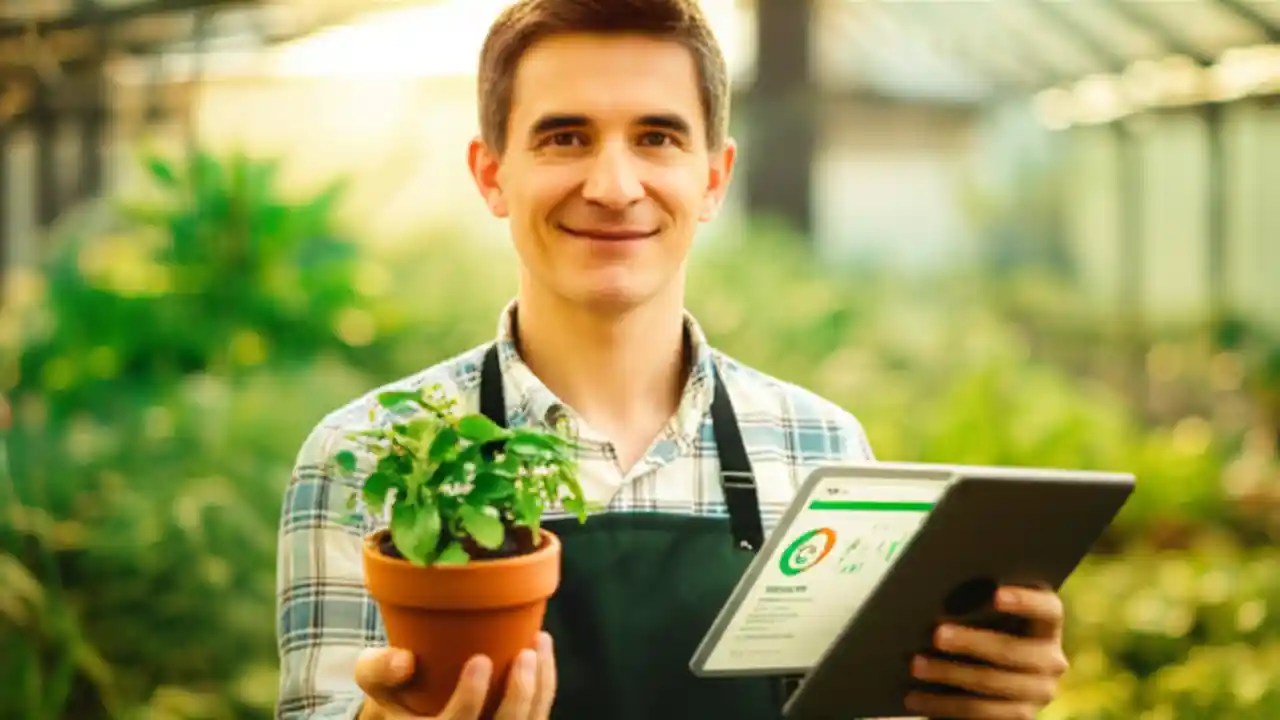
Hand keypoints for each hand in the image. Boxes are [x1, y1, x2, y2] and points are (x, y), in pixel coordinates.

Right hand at [355, 632, 555, 719]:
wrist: (414, 708)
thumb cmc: (396, 689)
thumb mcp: (374, 677)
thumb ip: (378, 668)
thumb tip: (404, 661)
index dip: (469, 700)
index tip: (481, 659)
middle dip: (519, 697)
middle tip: (524, 654)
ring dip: (540, 688)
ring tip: (539, 643)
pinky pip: (536, 718)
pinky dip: (544, 689)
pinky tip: (542, 653)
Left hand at [905, 586, 1068, 718]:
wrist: (985, 682)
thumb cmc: (977, 630)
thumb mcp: (984, 618)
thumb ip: (975, 605)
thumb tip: (938, 594)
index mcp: (1046, 626)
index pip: (1048, 609)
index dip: (1026, 601)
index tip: (996, 594)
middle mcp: (1051, 661)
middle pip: (1011, 650)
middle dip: (971, 642)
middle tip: (937, 635)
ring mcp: (1038, 693)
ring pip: (991, 684)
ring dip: (949, 675)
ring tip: (916, 666)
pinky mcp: (1020, 719)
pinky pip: (980, 713)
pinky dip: (943, 704)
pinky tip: (917, 697)